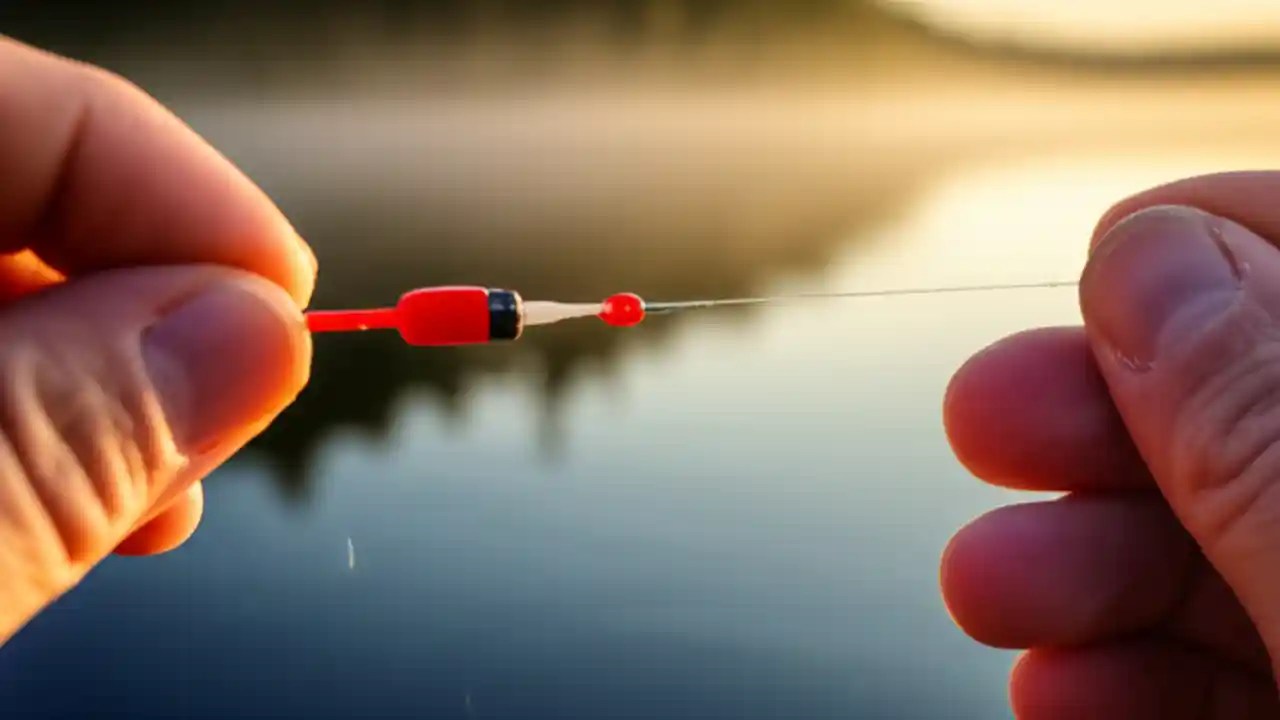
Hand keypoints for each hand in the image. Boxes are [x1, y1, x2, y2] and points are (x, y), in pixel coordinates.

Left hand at [0, 38, 313, 641]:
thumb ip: (55, 437)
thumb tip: (254, 335)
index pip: (25, 115)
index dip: (189, 203)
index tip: (298, 316)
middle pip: (14, 200)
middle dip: (148, 314)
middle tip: (221, 432)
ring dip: (98, 395)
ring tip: (147, 504)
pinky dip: (29, 436)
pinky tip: (63, 507)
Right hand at [942, 173, 1279, 717]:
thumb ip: (1259, 417)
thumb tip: (1150, 256)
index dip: (1220, 242)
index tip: (1108, 259)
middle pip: (1248, 415)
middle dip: (1097, 419)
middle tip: (989, 422)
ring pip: (1209, 550)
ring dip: (1069, 560)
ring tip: (991, 586)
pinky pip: (1211, 675)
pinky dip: (1113, 674)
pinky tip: (1060, 682)